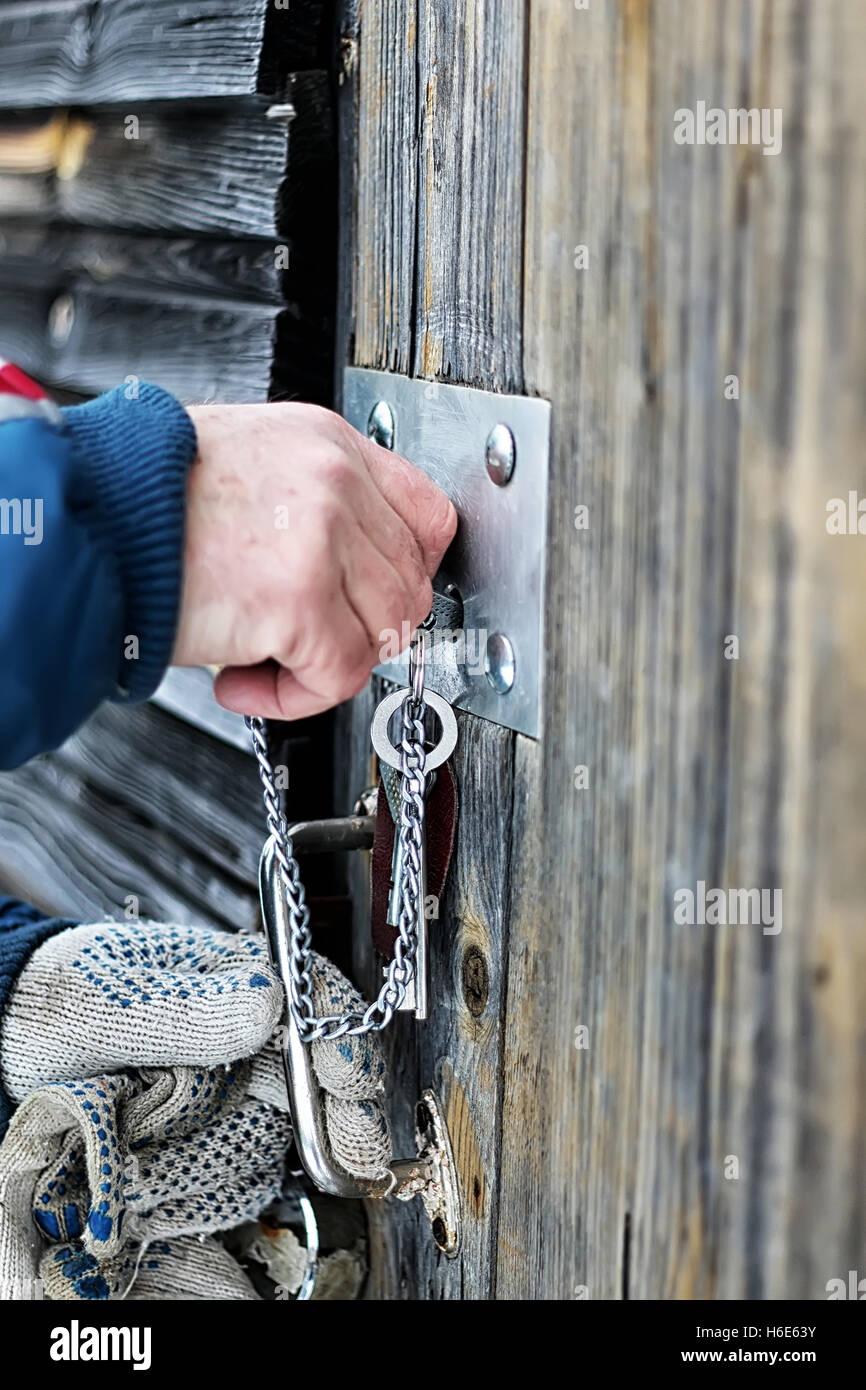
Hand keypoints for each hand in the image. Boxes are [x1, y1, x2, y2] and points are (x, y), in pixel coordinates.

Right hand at [173, 403, 457, 718]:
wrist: (86, 521)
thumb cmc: (145, 501)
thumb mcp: (248, 465)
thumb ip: (311, 504)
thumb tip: (352, 566)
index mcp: (329, 444)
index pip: (427, 517)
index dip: (407, 573)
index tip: (373, 602)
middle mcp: (336, 482)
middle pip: (410, 584)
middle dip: (361, 629)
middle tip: (306, 641)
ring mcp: (323, 539)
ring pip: (384, 633)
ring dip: (328, 665)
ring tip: (265, 661)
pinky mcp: (298, 601)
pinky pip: (339, 675)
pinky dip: (294, 696)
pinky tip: (240, 680)